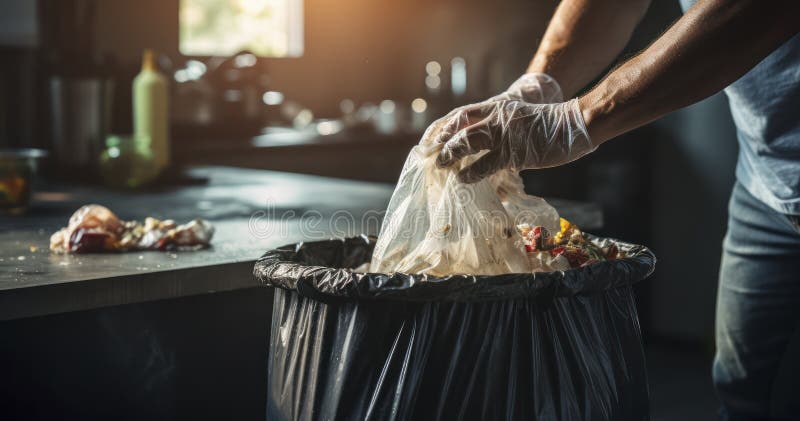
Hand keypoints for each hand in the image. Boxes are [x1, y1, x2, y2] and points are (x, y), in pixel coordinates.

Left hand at [435, 98, 594, 182]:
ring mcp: (504, 134)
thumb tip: (484, 143)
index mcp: (497, 109)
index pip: (462, 115)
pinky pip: (485, 164)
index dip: (445, 127)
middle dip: (443, 141)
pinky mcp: (513, 152)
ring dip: (451, 154)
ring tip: (441, 165)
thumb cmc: (548, 124)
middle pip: (460, 127)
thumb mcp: (518, 118)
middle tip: (432, 154)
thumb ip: (500, 126)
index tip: (432, 139)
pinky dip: (471, 172)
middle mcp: (496, 118)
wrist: (573, 124)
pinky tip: (462, 178)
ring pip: (468, 142)